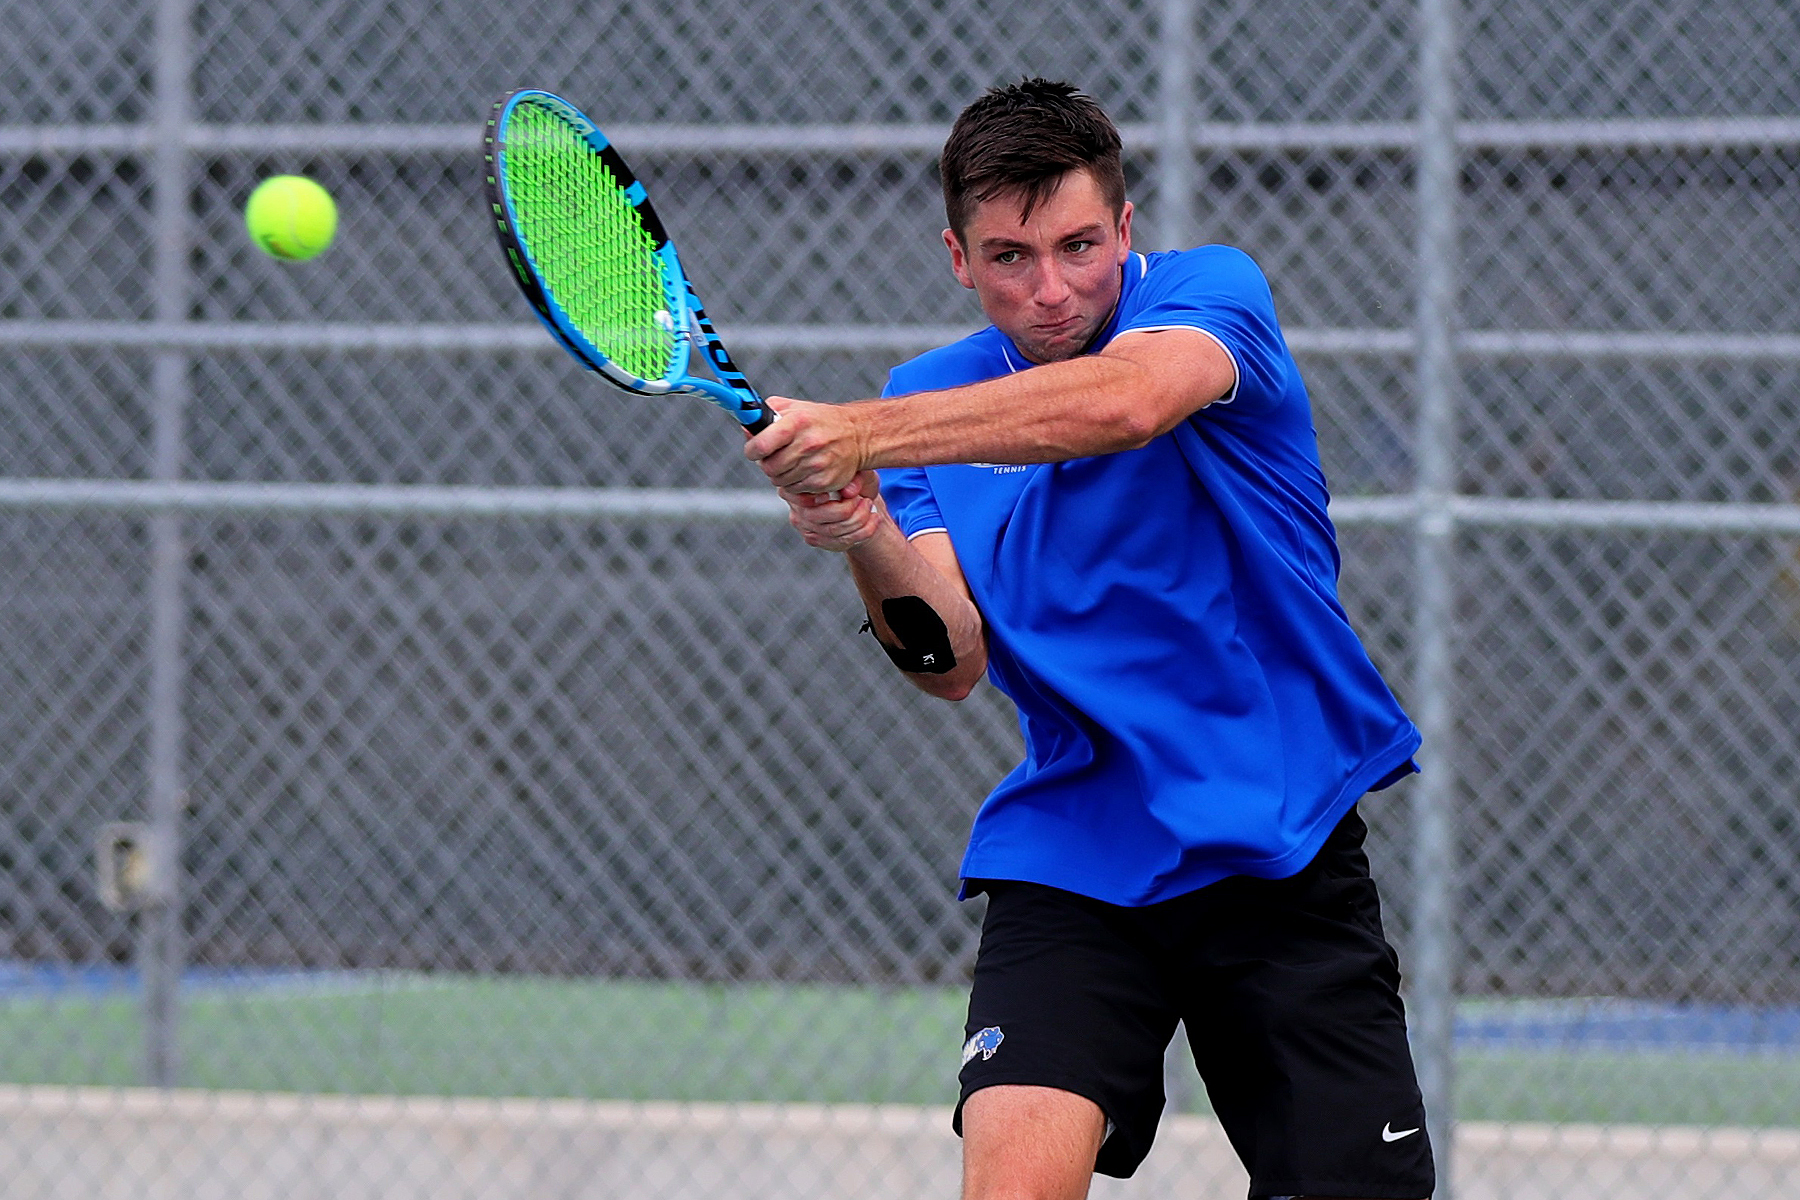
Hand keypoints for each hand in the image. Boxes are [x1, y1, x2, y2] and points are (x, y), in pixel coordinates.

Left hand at [744, 395, 868, 494]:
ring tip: (791, 462)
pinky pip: (796, 490)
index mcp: (798, 421)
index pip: (762, 444)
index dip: (752, 450)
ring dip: (780, 474)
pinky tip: (803, 471)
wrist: (857, 435)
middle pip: (769, 467)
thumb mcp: (794, 408)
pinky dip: (794, 483)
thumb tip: (745, 429)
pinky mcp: (825, 482)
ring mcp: (818, 464)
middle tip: (774, 457)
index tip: (754, 450)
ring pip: (780, 481)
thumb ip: (765, 415)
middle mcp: (809, 443)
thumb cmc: (820, 420)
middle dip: (767, 464)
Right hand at [780, 470, 882, 551]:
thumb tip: (849, 491)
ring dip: (858, 520)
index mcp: (797, 487)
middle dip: (846, 510)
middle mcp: (797, 510)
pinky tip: (874, 519)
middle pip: (815, 516)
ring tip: (871, 507)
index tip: (841, 493)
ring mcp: (806, 529)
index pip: (796, 496)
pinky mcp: (821, 543)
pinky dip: (863, 531)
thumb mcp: (858, 472)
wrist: (861, 499)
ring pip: (832, 531)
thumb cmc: (854, 481)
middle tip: (865, 500)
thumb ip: (854, 477)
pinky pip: (842, 542)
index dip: (816, 497)